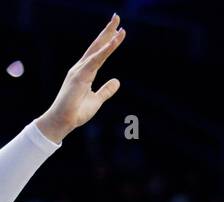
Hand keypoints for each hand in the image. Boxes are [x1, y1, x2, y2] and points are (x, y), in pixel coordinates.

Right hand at [36, 15, 125, 143]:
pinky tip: (112, 44)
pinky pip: (95, 61)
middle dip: (108, 31)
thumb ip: (106, 90)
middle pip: (97, 45)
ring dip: (108, 38)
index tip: (119, 31)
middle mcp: (82, 67)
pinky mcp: (80, 76)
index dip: (109, 41)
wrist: (63, 121)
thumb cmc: (77, 112)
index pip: (99, 52)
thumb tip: (117, 81)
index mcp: (85, 72)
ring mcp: (80, 70)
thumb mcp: (97, 100)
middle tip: (117, 17)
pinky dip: (104, 52)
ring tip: (119, 26)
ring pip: (97, 50)